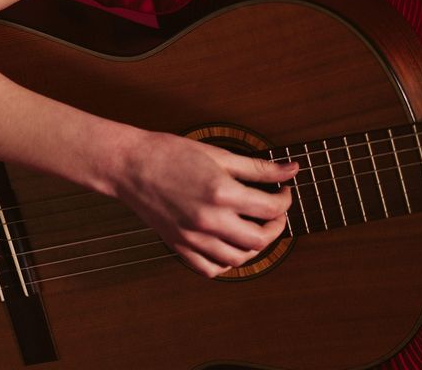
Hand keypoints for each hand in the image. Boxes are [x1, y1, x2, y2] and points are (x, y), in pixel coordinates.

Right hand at [112, 130, 298, 277]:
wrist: (130, 166)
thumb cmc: (171, 153)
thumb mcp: (220, 155)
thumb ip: (258, 168)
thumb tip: (291, 170)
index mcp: (221, 193)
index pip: (270, 208)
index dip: (285, 200)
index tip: (283, 191)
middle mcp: (209, 221)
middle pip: (259, 240)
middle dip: (276, 226)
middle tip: (275, 212)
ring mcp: (192, 238)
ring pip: (238, 259)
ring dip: (254, 246)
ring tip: (255, 227)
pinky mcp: (178, 246)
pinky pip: (210, 269)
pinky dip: (226, 262)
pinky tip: (230, 244)